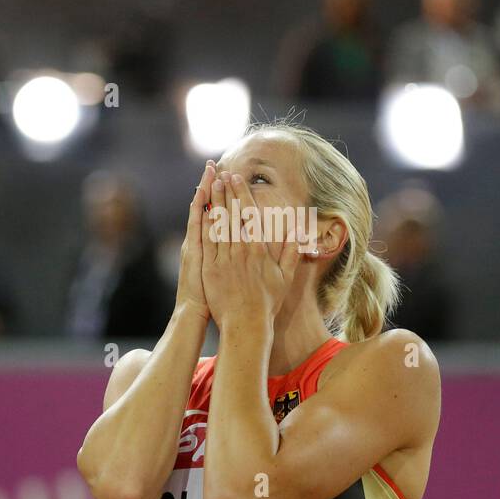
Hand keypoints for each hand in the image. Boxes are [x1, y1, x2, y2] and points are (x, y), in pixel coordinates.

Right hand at [175, 161, 216, 321]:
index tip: (221, 173)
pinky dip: (198, 215)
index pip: (214, 211)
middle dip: (209, 185)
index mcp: (208, 242)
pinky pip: (197, 231)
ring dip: (204, 193)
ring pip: (200, 214)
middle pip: (206, 207)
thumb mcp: (216, 269)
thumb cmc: (213, 294)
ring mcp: (195, 246)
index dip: (217, 193)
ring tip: (208, 173)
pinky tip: (200, 198)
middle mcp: (199, 240)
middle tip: (212, 164)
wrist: (194, 310)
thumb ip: (225, 251)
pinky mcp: (193, 254)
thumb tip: (239, 237)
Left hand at [201, 171, 301, 329]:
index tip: (236, 179)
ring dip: (213, 203)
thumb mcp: (285, 277)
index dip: (241, 194)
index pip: (248, 214)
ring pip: (217, 224)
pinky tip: (201, 212)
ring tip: (209, 186)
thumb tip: (298, 230)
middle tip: (220, 174)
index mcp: (258, 249)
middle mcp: (240, 250)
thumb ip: (291, 251)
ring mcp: (224, 259)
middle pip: (231, 214)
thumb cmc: (267, 302)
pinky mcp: (210, 269)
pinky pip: (206, 242)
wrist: (246, 324)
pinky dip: (203, 225)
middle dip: (225, 192)